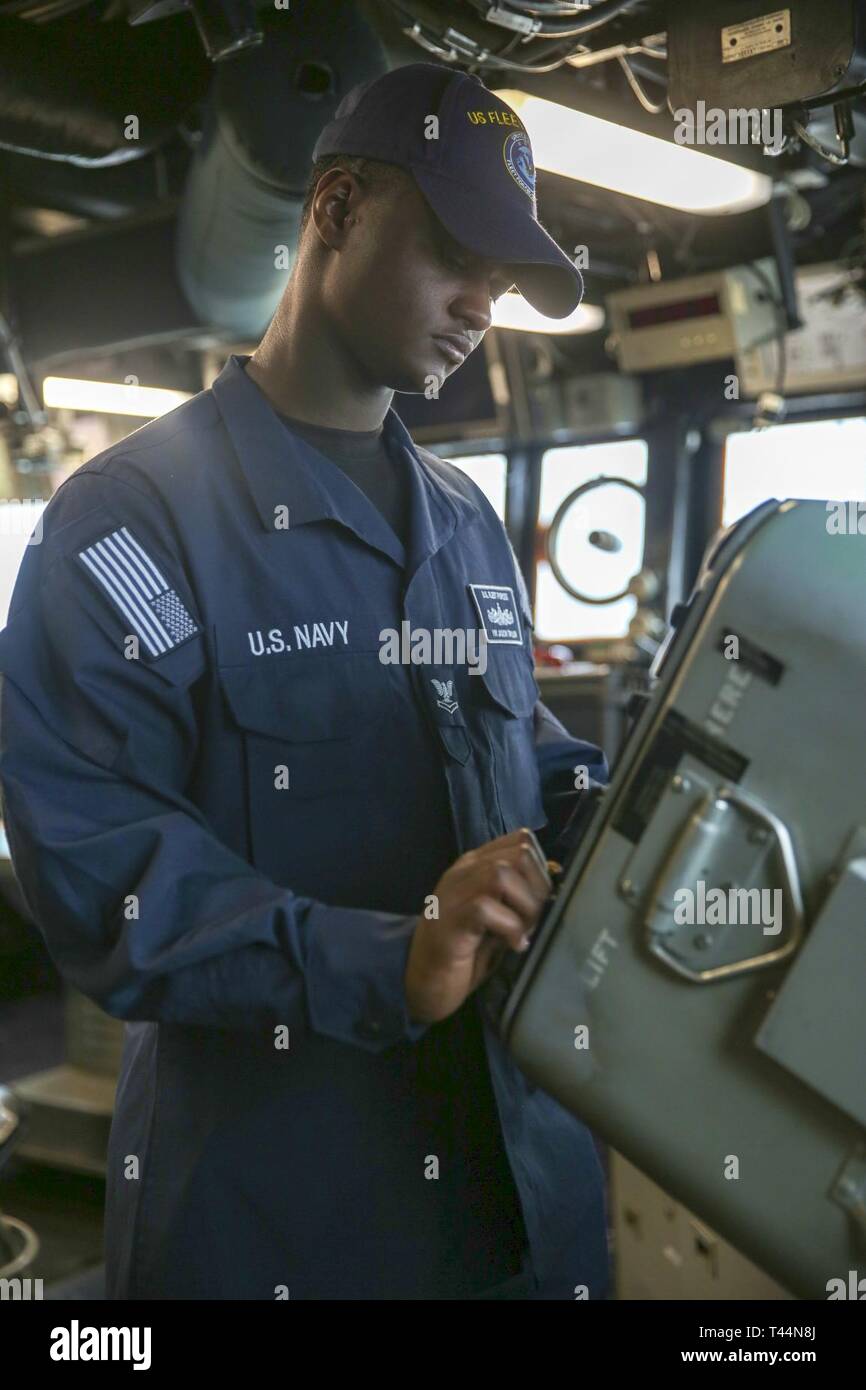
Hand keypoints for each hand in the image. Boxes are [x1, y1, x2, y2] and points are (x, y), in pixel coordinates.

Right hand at [405, 828, 551, 1024]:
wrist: (423, 980)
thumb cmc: (466, 950)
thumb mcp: (499, 916)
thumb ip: (519, 895)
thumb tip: (555, 876)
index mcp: (476, 865)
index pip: (521, 840)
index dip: (542, 869)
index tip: (541, 899)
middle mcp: (464, 872)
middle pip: (519, 854)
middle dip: (537, 888)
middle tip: (532, 920)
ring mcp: (454, 893)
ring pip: (502, 874)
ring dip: (524, 907)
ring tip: (521, 932)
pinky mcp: (450, 920)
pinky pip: (486, 907)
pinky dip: (510, 928)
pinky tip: (512, 946)